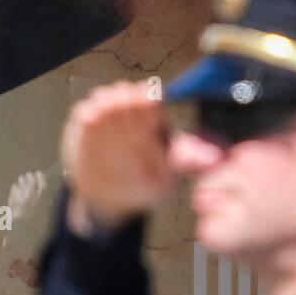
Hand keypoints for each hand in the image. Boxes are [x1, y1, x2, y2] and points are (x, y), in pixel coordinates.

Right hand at [61, 81, 173, 234]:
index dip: (149, 98)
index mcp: (152, 122)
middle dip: (127, 97)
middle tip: (126, 103)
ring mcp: (105, 118)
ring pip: (105, 97)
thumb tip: (212, 160)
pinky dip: (86, 113)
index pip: (152, 101)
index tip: (149, 100)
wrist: (109, 201)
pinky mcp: (84, 127)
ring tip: (106, 112)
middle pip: (127, 93)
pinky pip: (82, 112)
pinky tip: (90, 121)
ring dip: (106, 102)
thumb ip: (184, 164)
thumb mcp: (167, 180)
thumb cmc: (143, 187)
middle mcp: (129, 115)